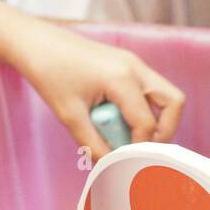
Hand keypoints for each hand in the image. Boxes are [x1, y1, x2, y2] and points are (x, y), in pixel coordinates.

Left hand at [9, 18, 185, 159]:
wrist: (35, 42)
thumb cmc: (49, 73)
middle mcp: (135, 67)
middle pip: (174, 103)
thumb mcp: (69, 116)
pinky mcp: (127, 64)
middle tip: (139, 145)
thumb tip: (111, 166)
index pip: (147, 123)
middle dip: (163, 131)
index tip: (123, 160)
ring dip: (153, 118)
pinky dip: (141, 108)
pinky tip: (116, 118)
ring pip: (165, 96)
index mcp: (122, 78)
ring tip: (126, 132)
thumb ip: (93, 144)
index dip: (138, 147)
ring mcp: (133, 63)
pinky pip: (148, 89)